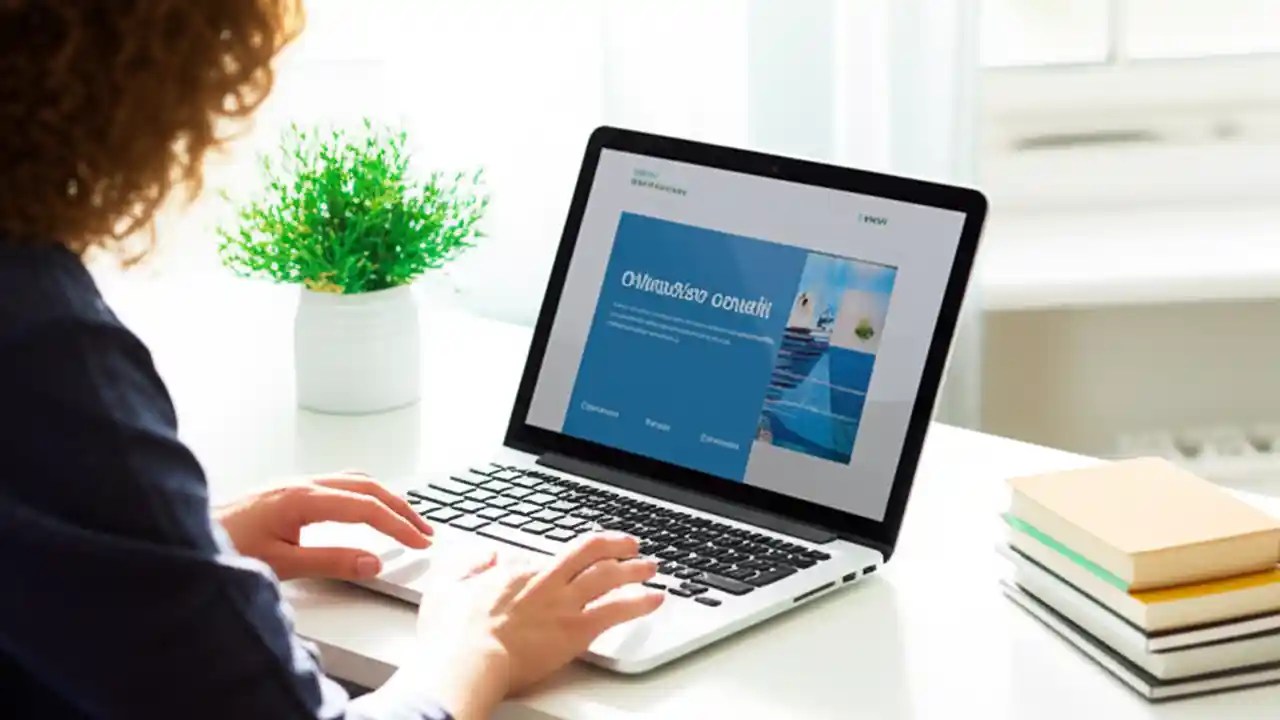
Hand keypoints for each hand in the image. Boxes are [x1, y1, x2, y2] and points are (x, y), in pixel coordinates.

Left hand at [215, 472, 431, 580]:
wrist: (186, 534)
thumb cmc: (225, 547)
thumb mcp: (281, 563)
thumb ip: (331, 561)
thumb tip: (372, 561)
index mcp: (303, 498)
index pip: (366, 507)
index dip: (397, 525)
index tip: (420, 543)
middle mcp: (302, 484)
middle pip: (368, 487)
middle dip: (401, 509)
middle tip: (424, 532)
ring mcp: (296, 484)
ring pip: (355, 481)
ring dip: (385, 498)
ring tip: (405, 519)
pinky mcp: (289, 491)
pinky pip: (339, 483)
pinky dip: (364, 494)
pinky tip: (367, 509)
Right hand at [408, 533, 663, 719]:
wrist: (466, 661)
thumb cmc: (452, 635)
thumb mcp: (446, 588)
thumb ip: (468, 567)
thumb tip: (485, 555)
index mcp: (516, 572)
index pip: (549, 557)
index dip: (565, 560)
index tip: (573, 562)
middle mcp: (545, 581)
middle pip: (589, 551)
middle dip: (614, 545)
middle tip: (630, 545)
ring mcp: (563, 603)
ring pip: (608, 575)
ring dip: (634, 569)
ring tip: (650, 567)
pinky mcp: (576, 629)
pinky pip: (617, 609)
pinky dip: (641, 602)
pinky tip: (656, 599)